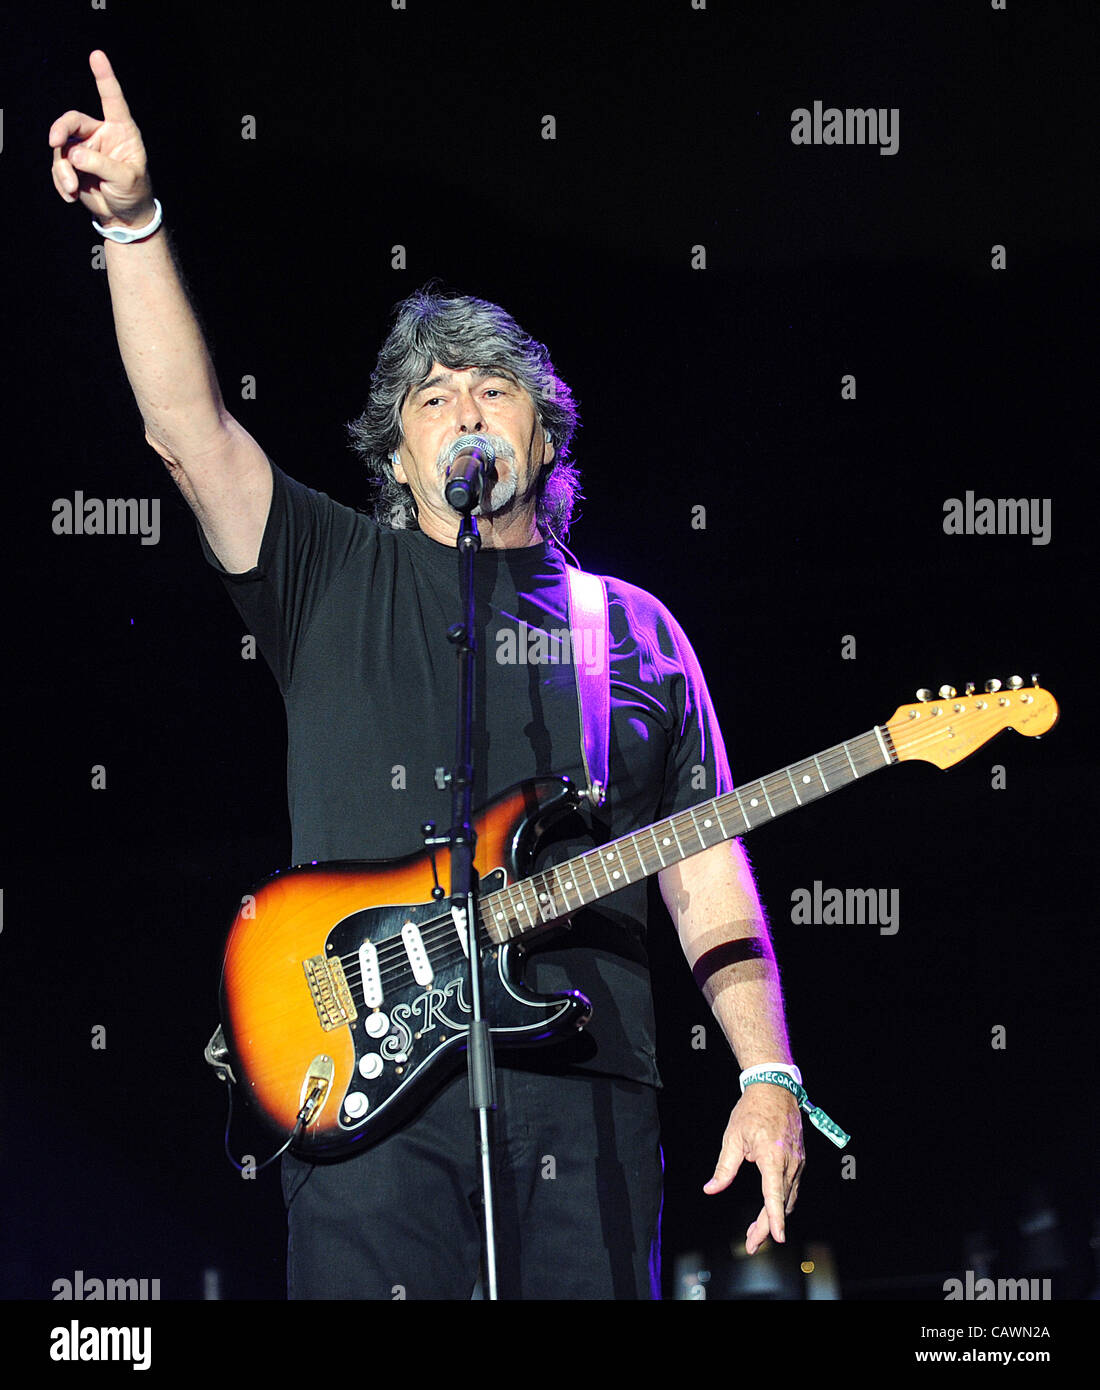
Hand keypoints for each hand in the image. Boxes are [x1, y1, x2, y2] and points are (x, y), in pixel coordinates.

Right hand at [49, 50, 153, 227]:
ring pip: (61, 148)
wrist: (124, 216)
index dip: (104, 77)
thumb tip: (73, 154)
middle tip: (54, 142)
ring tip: (72, 188)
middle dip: (60, 129)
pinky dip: (61, 182)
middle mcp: (100, 134)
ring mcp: (84, 148)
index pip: (112, 99)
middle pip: (73, 120)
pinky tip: (70, 195)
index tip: (97, 55)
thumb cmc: (133, 193)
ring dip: (62, 169)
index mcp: (121, 130)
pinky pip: (58, 166)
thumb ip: (101, 164)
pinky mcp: (72, 165)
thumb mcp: (124, 179)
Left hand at [703, 1082, 804, 1254]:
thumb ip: (724, 1167)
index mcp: (772, 1157)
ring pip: (789, 1198)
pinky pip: (792, 1187)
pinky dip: (781, 1202)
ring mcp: (798, 1162)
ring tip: (754, 1233)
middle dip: (767, 1226)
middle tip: (751, 1245)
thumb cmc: (751, 1111)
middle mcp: (790, 1162)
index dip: (775, 1218)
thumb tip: (710, 1189)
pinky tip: (769, 1209)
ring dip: (774, 1217)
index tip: (777, 1238)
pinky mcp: (799, 1160)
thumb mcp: (733, 1138)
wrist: (775, 1089)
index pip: (774, 1194)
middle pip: (781, 1203)